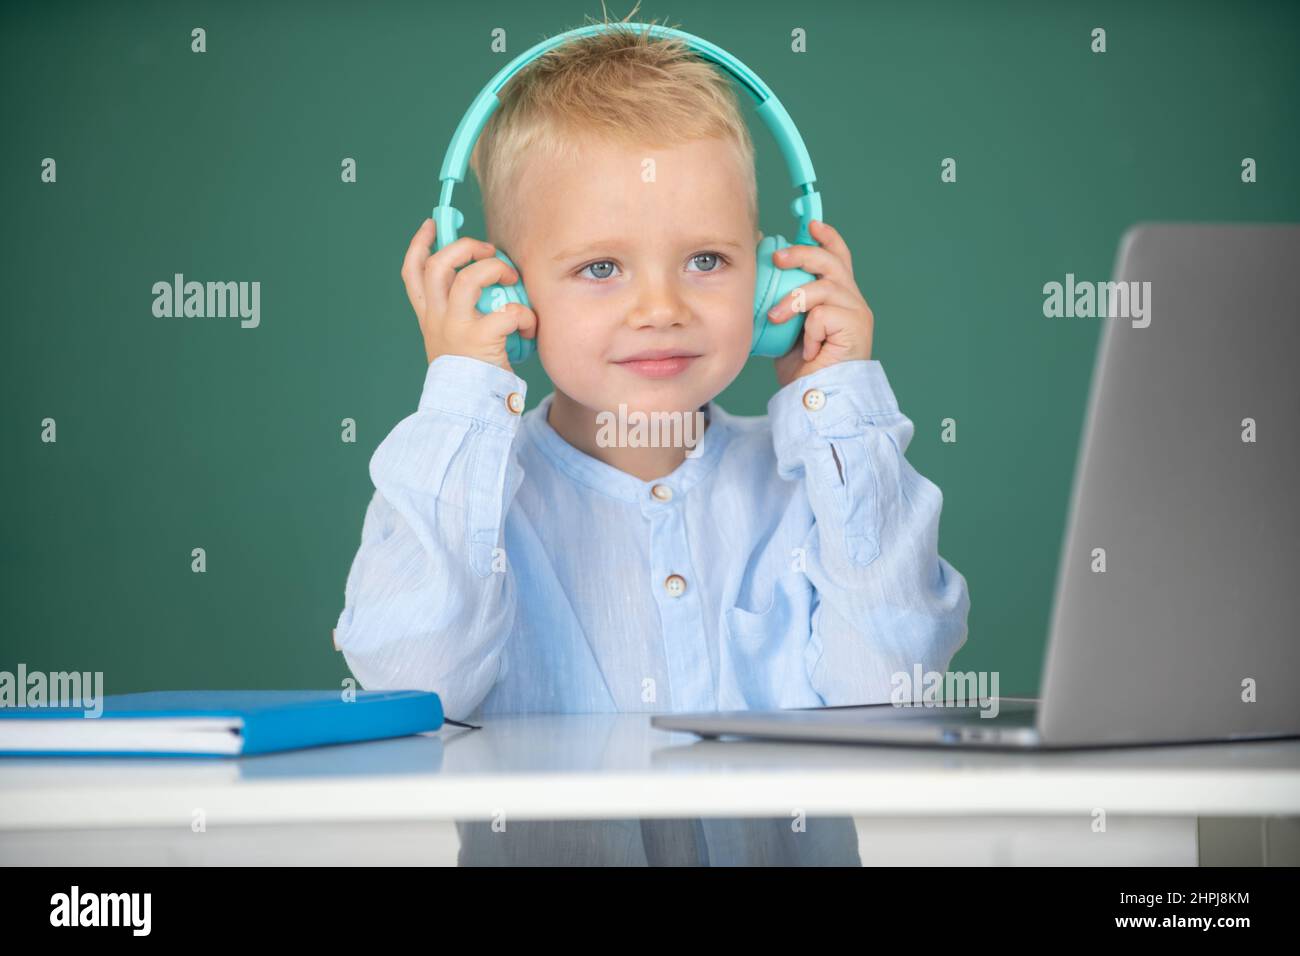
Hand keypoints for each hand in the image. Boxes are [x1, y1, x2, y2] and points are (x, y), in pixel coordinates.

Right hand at [400, 218, 536, 371]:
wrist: (465, 410)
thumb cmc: (468, 376)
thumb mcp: (453, 341)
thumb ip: (462, 315)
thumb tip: (490, 285)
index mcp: (428, 317)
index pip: (412, 271)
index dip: (420, 243)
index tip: (433, 225)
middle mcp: (437, 319)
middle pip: (438, 265)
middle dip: (464, 247)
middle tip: (487, 250)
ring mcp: (455, 328)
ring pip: (468, 279)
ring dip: (494, 270)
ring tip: (511, 278)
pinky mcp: (479, 340)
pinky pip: (506, 313)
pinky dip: (523, 314)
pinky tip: (529, 326)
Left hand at [767, 220, 873, 389]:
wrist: (815, 399)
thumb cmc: (800, 369)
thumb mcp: (786, 326)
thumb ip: (783, 300)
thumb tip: (759, 271)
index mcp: (837, 297)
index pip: (837, 256)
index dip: (826, 237)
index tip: (811, 223)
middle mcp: (852, 301)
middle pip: (831, 260)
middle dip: (802, 252)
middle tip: (777, 257)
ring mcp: (856, 313)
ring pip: (824, 285)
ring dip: (794, 298)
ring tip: (775, 317)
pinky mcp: (856, 327)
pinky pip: (823, 313)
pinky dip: (808, 330)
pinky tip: (807, 349)